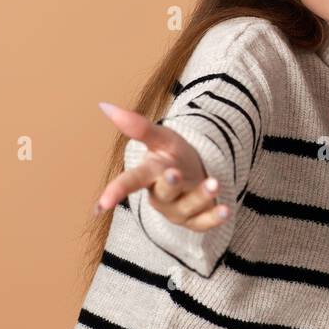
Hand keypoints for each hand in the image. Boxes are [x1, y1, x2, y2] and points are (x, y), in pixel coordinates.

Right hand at [92, 102, 230, 230]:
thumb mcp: (161, 138)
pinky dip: (215, 217)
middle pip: (163, 193)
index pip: (130, 182)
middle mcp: (160, 196)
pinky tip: (226, 210)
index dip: (115, 192)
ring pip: (186, 207)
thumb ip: (139, 127)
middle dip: (169, 184)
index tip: (103, 205)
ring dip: (200, 196)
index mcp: (148, 174)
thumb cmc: (173, 155)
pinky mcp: (196, 220)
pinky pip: (204, 222)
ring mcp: (177, 210)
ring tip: (214, 183)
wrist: (197, 171)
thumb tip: (106, 106)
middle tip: (175, 173)